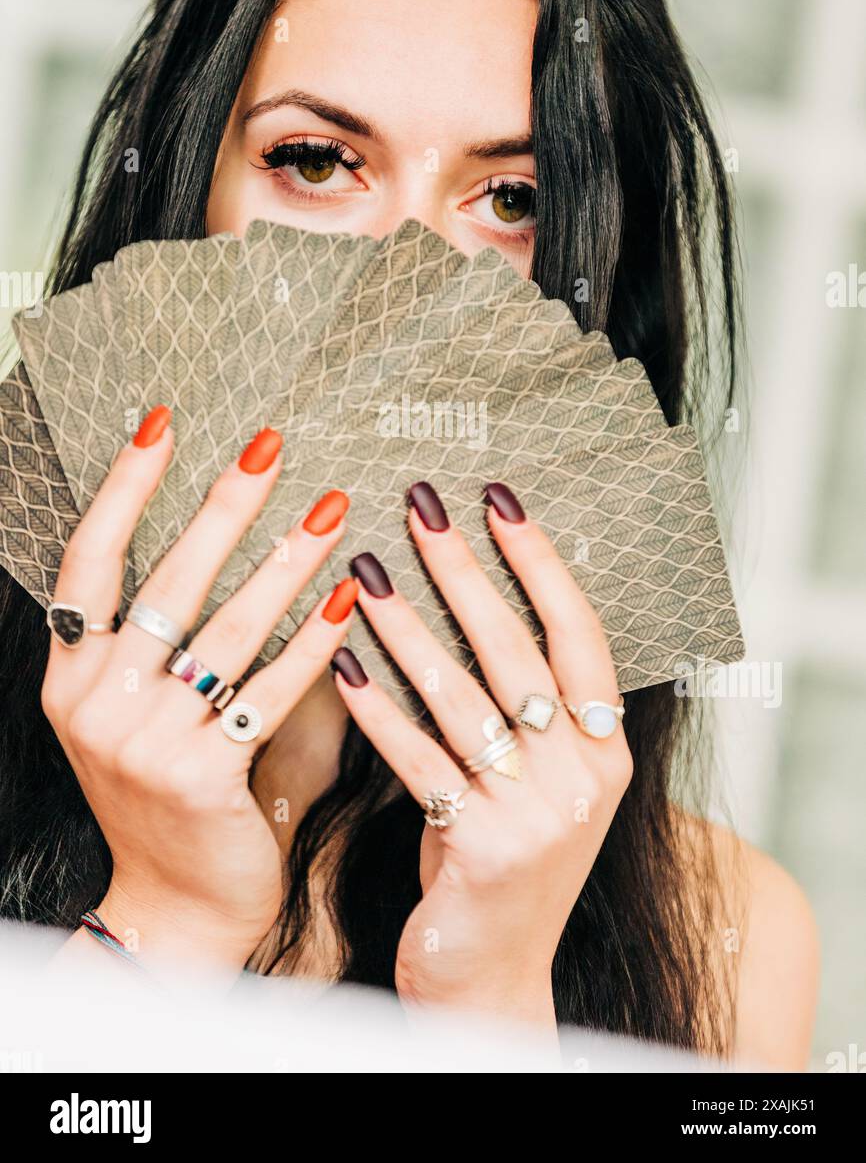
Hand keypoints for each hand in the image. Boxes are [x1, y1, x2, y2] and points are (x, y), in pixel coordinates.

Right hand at [42, 406, 357, 971]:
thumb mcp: (131, 714)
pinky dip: (311, 641)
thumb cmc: (165, 795)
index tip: (160, 424)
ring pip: (227, 629)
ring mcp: (145, 741)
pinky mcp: (201, 775)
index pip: (90, 561)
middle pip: (168, 581)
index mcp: (72, 676)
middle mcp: (98, 702)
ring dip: (284, 561)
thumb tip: (212, 534)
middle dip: (223, 507)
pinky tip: (346, 597)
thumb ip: (154, 642)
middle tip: (270, 448)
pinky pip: (268, 691)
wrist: (175, 904)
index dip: (123, 488)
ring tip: (331, 509)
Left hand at [332, 481, 632, 1030]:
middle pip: (515, 650)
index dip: (539, 562)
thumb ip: (529, 712)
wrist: (492, 978)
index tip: (498, 501)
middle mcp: (583, 773)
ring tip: (362, 572)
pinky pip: (419, 759)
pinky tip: (342, 664)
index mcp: (605, 747)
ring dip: (407, 627)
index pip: (579, 632)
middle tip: (419, 510)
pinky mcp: (485, 849)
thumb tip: (474, 602)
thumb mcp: (541, 783)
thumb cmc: (504, 863)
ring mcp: (538, 813)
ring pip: (461, 697)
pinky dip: (377, 709)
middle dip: (463, 571)